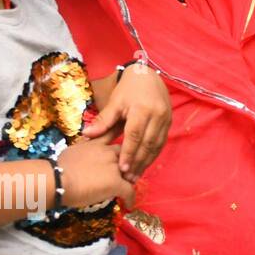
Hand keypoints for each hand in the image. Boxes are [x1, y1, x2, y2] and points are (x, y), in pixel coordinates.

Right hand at [58, 137, 135, 208]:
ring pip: (131, 173)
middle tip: (126, 174)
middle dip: (128, 163)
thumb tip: (82, 156)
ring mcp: (114, 167)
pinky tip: (128, 205)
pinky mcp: (116, 183)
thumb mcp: (72, 151)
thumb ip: (82, 151)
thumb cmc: (59, 167)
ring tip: (127, 189)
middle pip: (127, 154)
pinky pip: (129, 191)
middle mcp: (108, 152)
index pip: (113, 135)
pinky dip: (130, 199)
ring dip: (130, 180)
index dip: (120, 141)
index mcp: (97, 143)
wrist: (58, 179)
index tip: (125, 146)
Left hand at [82, 62, 171, 180]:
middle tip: (128, 178)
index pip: (135, 135)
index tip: (121, 168)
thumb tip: (86, 135)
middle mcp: (157, 115)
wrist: (148, 76)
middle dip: (138, 163)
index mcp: (142, 109)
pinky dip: (152, 156)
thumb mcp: (115, 102)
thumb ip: (103, 121)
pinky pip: (161, 143)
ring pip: (156, 146)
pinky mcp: (169, 123)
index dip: (128, 153)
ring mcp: (166, 119)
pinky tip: (144, 165)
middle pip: (147, 144)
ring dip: (146, 163)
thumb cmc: (128, 89)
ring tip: (135, 176)